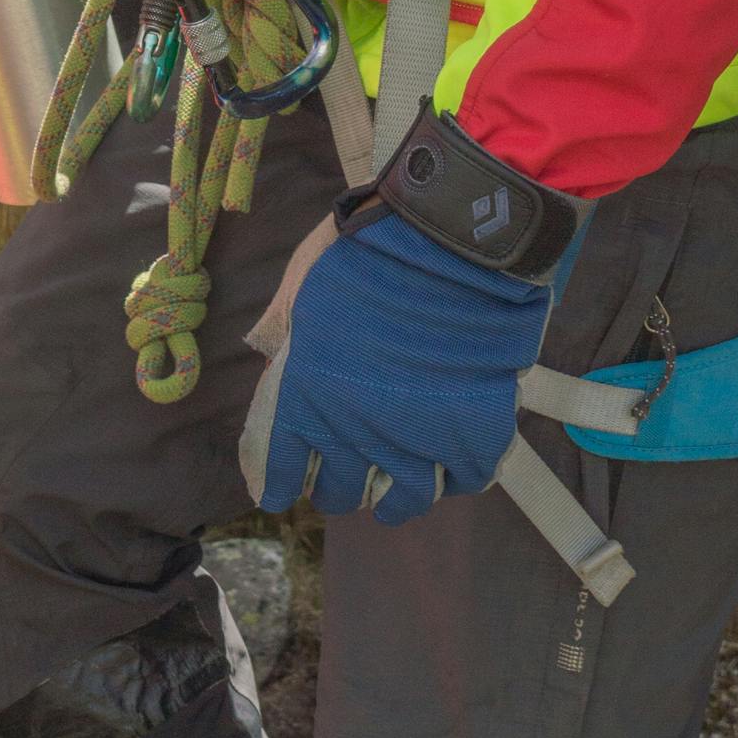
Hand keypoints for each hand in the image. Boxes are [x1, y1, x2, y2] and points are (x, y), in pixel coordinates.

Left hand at [240, 210, 552, 524]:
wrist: (446, 236)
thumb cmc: (366, 244)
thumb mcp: (302, 277)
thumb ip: (282, 320)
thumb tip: (264, 348)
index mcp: (306, 398)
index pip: (283, 473)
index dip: (284, 482)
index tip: (287, 486)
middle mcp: (354, 433)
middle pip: (341, 492)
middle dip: (339, 486)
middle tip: (346, 475)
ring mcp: (416, 440)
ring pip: (402, 500)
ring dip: (394, 501)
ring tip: (394, 498)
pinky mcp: (472, 435)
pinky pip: (463, 479)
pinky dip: (455, 474)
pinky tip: (449, 465)